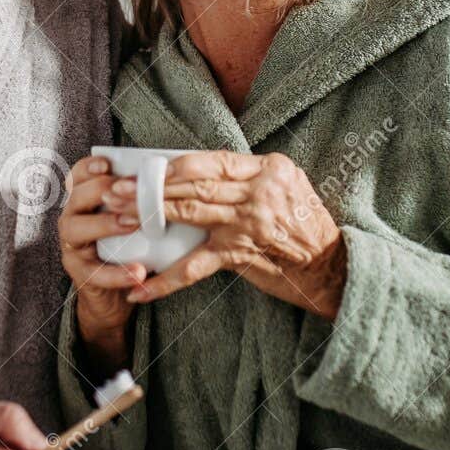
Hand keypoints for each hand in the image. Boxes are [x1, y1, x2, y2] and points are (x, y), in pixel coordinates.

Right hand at [57, 155, 146, 372]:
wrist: (119, 292)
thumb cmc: (128, 247)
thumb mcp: (132, 219)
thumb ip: (138, 200)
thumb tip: (167, 175)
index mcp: (85, 201)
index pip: (79, 176)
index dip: (89, 167)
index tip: (107, 164)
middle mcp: (72, 218)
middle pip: (77, 197)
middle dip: (104, 190)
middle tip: (133, 193)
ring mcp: (72, 246)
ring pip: (76, 228)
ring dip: (106, 224)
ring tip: (133, 225)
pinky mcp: (79, 274)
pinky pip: (93, 272)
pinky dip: (117, 273)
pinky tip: (139, 271)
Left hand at [104, 151, 347, 318]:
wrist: (332, 266)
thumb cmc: (305, 224)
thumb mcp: (287, 186)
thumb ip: (249, 178)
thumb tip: (201, 173)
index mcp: (269, 168)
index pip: (212, 161)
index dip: (174, 165)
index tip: (146, 167)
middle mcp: (259, 191)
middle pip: (194, 184)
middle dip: (152, 185)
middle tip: (117, 189)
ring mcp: (249, 223)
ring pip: (190, 213)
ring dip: (150, 214)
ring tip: (119, 216)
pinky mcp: (241, 255)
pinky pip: (196, 265)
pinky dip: (167, 280)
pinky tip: (142, 288)